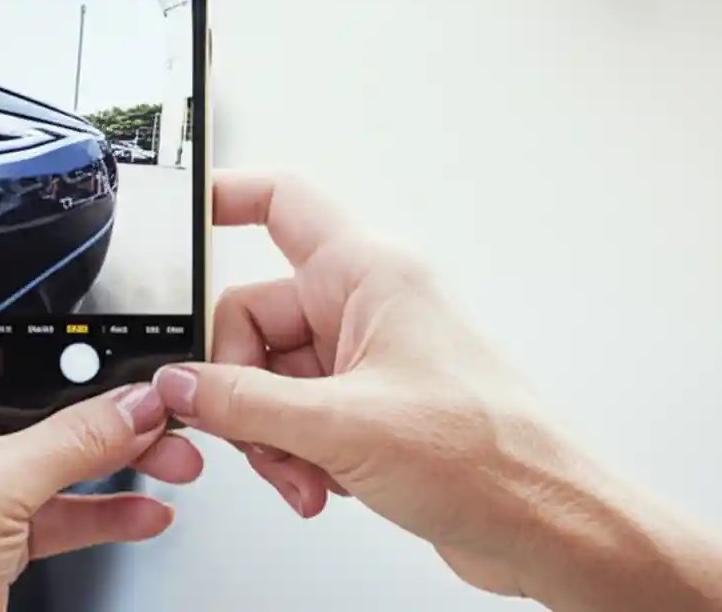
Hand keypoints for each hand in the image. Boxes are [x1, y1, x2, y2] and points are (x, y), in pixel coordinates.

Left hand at [0, 199, 202, 611]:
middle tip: (130, 336)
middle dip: (81, 350)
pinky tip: (149, 505)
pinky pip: (63, 493)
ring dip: (113, 434)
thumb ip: (73, 444)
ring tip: (166, 438)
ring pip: (51, 427)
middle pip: (12, 351)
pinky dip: (108, 500)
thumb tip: (137, 407)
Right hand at [155, 171, 571, 597]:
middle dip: (241, 387)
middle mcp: (365, 306)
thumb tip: (182, 387)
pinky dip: (292, 452)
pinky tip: (318, 482)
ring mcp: (364, 357)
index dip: (224, 198)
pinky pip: (293, 414)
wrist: (542, 523)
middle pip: (253, 317)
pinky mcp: (365, 405)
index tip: (178, 216)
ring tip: (299, 472)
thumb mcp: (341, 427)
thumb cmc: (490, 456)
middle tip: (253, 431)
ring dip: (268, 434)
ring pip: (269, 377)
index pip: (280, 203)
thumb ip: (244, 404)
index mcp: (369, 273)